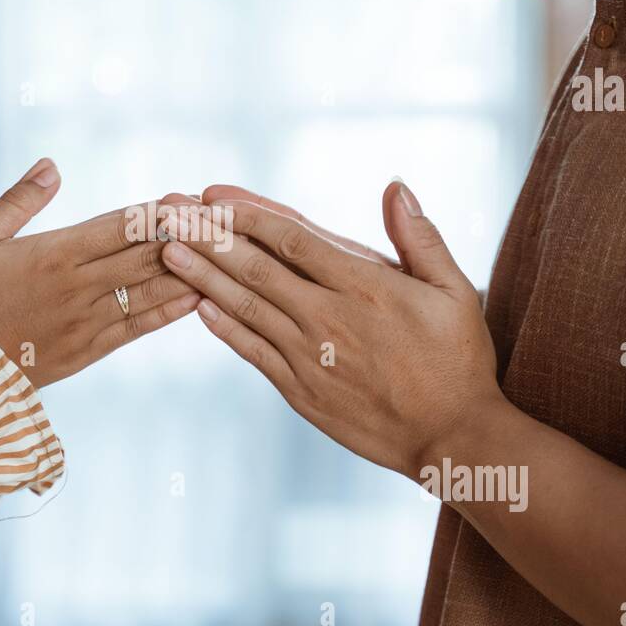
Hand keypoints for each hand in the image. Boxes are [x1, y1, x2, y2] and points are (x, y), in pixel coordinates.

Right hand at [0, 158, 199, 386]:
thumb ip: (19, 201)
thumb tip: (53, 165)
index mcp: (53, 255)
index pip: (118, 227)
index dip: (156, 213)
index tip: (186, 200)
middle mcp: (77, 288)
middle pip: (144, 256)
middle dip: (185, 236)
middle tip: (220, 221)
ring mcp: (87, 322)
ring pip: (150, 291)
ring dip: (190, 270)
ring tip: (224, 254)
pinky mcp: (89, 349)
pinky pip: (139, 327)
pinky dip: (171, 310)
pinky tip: (200, 296)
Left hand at [157, 182, 503, 477]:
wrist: (451, 439)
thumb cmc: (458, 361)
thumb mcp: (455, 291)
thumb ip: (420, 238)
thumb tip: (395, 186)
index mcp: (365, 286)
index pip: (294, 238)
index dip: (249, 214)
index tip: (214, 195)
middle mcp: (329, 318)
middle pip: (257, 267)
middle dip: (209, 236)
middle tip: (169, 212)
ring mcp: (310, 356)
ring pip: (246, 306)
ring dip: (203, 275)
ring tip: (167, 250)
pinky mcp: (300, 390)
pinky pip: (252, 351)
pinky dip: (223, 326)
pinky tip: (198, 305)